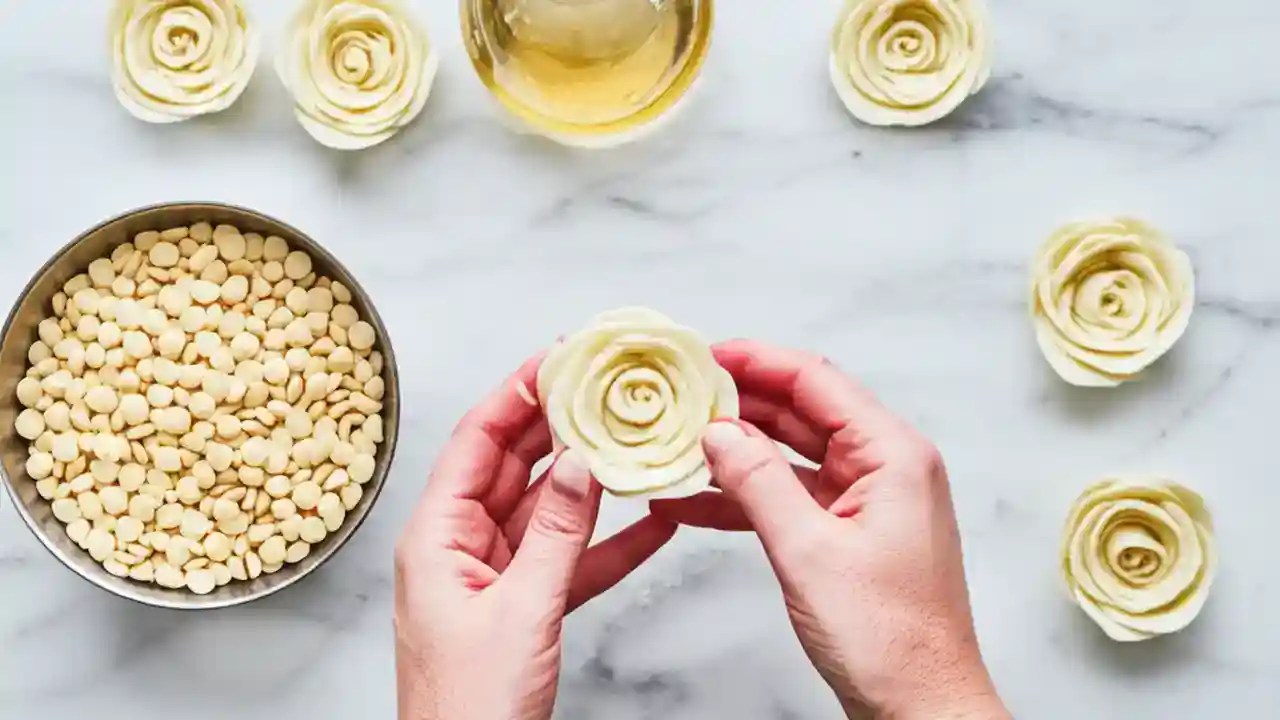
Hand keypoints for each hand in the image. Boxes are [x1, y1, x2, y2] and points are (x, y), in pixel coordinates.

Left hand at [395, 354, 676, 719]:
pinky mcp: (522, 608)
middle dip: (560, 427)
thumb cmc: (468, 710)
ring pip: (546, 511)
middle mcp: (459, 548)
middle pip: (513, 468)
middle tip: (603, 387)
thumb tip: (581, 462)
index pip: (476, 443)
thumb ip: (556, 533)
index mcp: (436, 538)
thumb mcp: (522, 611)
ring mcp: (492, 577)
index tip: (558, 359)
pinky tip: (653, 524)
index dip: (516, 395)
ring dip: (592, 482)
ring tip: (634, 439)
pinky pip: (567, 561)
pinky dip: (608, 544)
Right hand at [652, 341, 1008, 719]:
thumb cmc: (889, 639)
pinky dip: (745, 497)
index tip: (704, 355)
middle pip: (801, 412)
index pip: (815, 380)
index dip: (756, 360)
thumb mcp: (809, 551)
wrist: (922, 707)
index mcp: (892, 454)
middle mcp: (884, 467)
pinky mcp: (849, 534)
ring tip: (675, 442)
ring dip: (735, 452)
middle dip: (738, 403)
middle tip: (679, 395)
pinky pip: (790, 497)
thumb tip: (716, 430)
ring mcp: (867, 501)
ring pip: (790, 455)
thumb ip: (757, 482)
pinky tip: (693, 500)